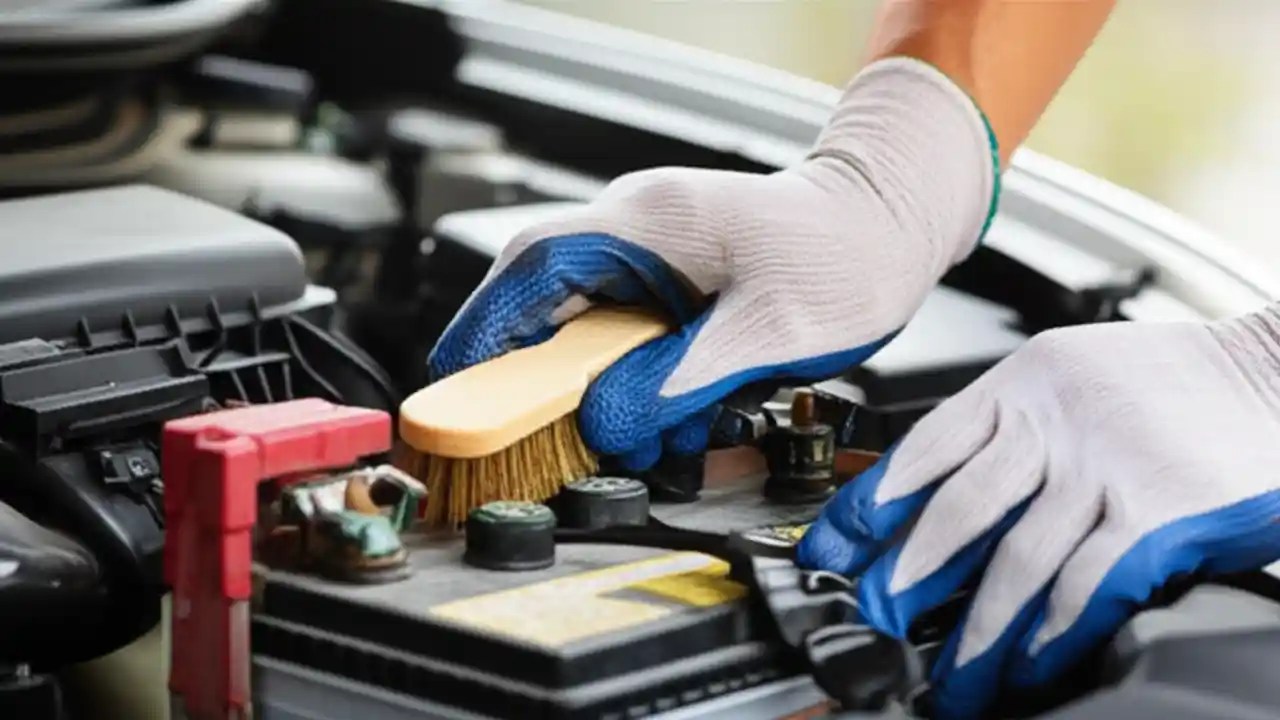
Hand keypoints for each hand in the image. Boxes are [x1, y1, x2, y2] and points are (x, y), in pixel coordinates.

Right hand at [428, 58, 996, 469]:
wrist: (892, 225)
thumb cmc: (845, 253)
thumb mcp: (767, 331)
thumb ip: (679, 381)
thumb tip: (605, 421)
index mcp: (645, 225)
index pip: (530, 270)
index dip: (482, 331)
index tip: (457, 390)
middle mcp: (637, 234)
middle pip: (546, 307)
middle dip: (547, 381)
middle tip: (553, 437)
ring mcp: (653, 258)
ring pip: (589, 333)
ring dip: (606, 394)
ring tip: (659, 433)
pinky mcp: (673, 285)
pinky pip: (630, 341)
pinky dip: (643, 387)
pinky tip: (686, 415)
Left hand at [797, 310, 1279, 718]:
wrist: (1278, 374)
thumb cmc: (1175, 380)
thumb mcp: (1073, 373)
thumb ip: (1009, 424)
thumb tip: (938, 492)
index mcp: (1023, 383)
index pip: (925, 448)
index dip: (871, 505)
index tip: (835, 548)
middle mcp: (1055, 421)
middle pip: (957, 510)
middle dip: (907, 576)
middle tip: (875, 619)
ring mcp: (1105, 467)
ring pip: (1016, 561)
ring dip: (976, 629)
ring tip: (953, 674)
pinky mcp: (1157, 514)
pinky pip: (1085, 586)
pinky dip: (1048, 634)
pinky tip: (1025, 663)